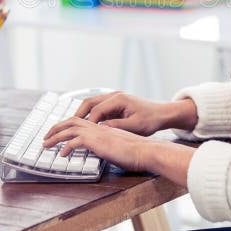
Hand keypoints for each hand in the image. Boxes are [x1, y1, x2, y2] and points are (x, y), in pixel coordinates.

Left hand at [43, 116, 154, 170]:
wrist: (146, 151)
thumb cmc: (136, 152)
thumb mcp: (118, 146)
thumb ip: (107, 146)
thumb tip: (101, 150)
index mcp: (103, 127)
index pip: (80, 121)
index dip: (67, 126)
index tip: (58, 133)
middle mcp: (98, 127)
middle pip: (71, 121)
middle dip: (56, 128)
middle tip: (46, 138)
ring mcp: (98, 133)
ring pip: (70, 129)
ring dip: (55, 137)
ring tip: (46, 145)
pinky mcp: (98, 141)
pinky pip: (76, 142)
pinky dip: (66, 147)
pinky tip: (62, 155)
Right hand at [73, 92, 196, 135]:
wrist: (162, 113)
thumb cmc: (151, 120)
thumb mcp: (135, 126)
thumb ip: (117, 127)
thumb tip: (100, 129)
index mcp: (118, 99)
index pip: (96, 110)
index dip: (88, 123)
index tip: (81, 134)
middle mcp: (114, 96)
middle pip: (89, 102)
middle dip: (77, 115)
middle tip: (68, 127)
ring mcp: (114, 98)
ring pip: (91, 104)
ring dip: (82, 114)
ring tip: (73, 126)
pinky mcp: (115, 103)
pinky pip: (97, 107)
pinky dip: (89, 115)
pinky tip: (86, 126)